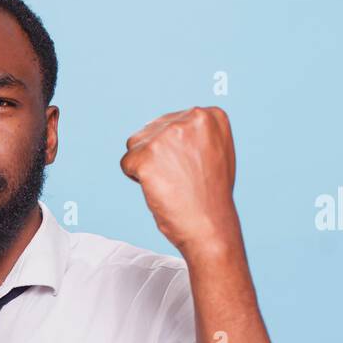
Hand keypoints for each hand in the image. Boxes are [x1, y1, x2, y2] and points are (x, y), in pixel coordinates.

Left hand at [119, 106, 240, 257]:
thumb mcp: (215, 151)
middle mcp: (190, 118)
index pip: (170, 122)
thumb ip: (194, 134)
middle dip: (157, 156)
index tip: (192, 167)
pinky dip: (136, 179)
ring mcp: (168, 135)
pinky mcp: (147, 155)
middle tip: (179, 179)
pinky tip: (159, 189)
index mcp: (209, 115)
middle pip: (150, 131)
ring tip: (170, 183)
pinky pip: (127, 163)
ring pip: (136, 145)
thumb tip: (168, 127)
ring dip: (145, 166)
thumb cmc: (211, 196)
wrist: (210, 226)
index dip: (174, 150)